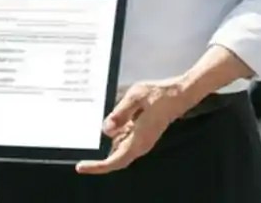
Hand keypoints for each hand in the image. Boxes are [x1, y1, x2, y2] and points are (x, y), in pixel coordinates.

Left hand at [75, 77, 194, 174]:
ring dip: (105, 148)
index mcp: (139, 139)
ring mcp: (142, 141)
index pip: (116, 160)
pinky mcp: (142, 135)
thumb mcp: (135, 97)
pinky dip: (113, 139)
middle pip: (116, 159)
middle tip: (81, 159)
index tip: (83, 166)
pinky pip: (124, 141)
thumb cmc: (160, 93)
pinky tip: (106, 128)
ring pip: (119, 150)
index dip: (98, 166)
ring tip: (88, 142)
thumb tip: (106, 129)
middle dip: (98, 160)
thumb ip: (120, 113)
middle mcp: (141, 144)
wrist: (179, 94)